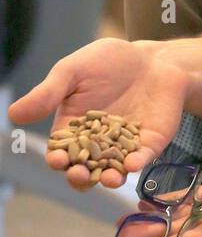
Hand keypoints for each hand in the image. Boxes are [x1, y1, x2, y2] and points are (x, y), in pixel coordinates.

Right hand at [7, 38, 188, 193]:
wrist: (152, 57)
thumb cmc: (109, 61)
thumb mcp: (72, 71)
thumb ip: (47, 93)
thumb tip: (13, 114)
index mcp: (74, 128)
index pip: (62, 151)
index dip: (57, 159)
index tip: (57, 159)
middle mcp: (98, 142)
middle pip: (85, 169)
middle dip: (80, 176)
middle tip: (78, 174)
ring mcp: (125, 146)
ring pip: (113, 171)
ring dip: (109, 179)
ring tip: (108, 179)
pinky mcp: (150, 142)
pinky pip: (142, 157)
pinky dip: (137, 162)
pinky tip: (133, 163)